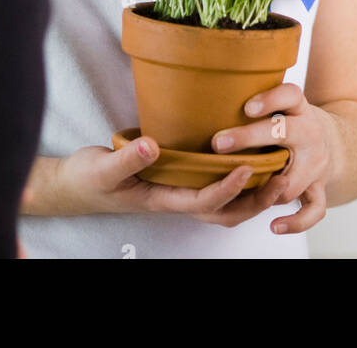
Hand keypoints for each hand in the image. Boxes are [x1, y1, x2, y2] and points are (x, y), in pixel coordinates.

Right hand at [40, 140, 275, 225]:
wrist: (75, 187)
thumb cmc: (89, 180)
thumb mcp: (103, 168)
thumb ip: (128, 158)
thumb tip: (153, 145)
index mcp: (160, 199)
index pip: (202, 201)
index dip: (227, 188)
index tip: (247, 169)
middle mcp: (173, 200)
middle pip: (223, 211)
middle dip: (253, 200)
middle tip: (280, 178)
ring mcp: (174, 192)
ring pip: (221, 203)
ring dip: (249, 194)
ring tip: (274, 172)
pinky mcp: (173, 181)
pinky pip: (210, 187)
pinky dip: (232, 182)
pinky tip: (242, 162)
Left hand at [207, 83, 336, 233]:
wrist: (331, 141)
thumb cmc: (291, 119)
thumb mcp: (282, 101)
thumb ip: (255, 99)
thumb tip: (206, 92)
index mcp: (299, 108)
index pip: (290, 95)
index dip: (270, 100)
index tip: (246, 107)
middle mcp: (310, 134)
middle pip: (283, 133)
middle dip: (250, 138)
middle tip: (218, 143)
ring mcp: (317, 164)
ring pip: (294, 178)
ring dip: (267, 185)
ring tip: (241, 184)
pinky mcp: (319, 188)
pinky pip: (313, 210)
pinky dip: (296, 221)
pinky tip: (274, 226)